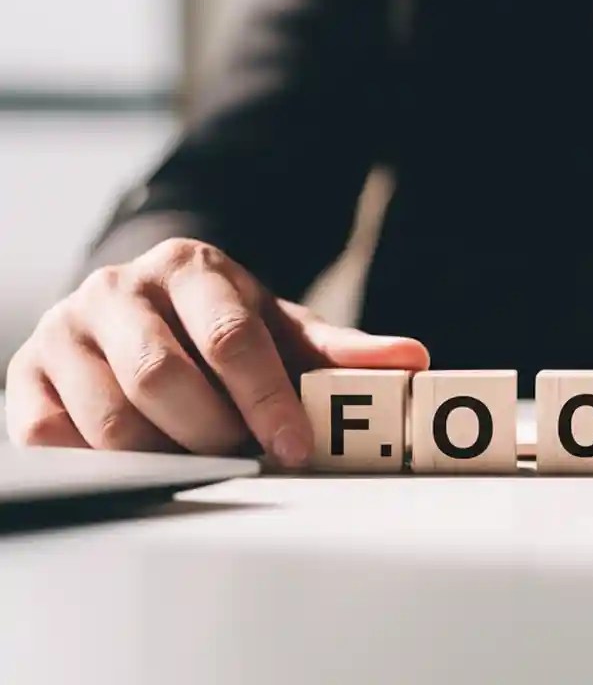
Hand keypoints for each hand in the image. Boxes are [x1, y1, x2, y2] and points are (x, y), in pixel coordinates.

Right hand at [5, 238, 428, 466]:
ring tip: (198, 465)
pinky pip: (51, 438)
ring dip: (162, 457)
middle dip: (212, 432)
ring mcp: (64, 329)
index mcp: (189, 267)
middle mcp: (118, 288)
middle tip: (244, 462)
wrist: (139, 307)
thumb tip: (414, 359)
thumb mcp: (281, 329)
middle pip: (162, 377)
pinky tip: (136, 465)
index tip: (294, 448)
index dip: (266, 399)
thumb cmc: (221, 326)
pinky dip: (98, 466)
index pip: (230, 337)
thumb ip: (341, 350)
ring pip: (108, 417)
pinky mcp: (24, 374)